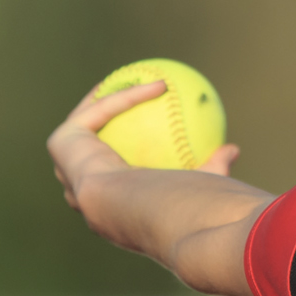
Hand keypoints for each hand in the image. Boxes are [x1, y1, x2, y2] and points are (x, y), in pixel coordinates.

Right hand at [47, 81, 241, 210]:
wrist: (135, 208)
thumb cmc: (169, 209)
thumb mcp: (200, 187)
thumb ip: (213, 167)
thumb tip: (233, 150)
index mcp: (111, 212)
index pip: (116, 189)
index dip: (126, 166)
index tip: (149, 144)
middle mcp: (84, 195)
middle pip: (89, 158)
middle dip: (102, 133)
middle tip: (129, 112)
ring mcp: (68, 169)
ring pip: (84, 127)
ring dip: (106, 103)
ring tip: (128, 83)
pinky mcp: (61, 144)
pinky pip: (96, 112)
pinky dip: (125, 96)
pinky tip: (156, 84)